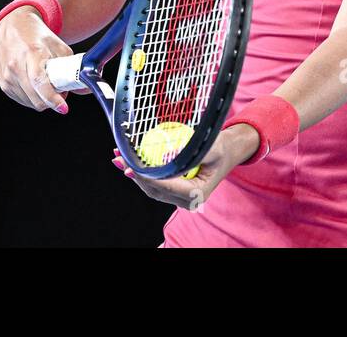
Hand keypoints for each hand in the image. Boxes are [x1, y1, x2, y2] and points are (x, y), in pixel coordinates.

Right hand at [0, 5, 90, 112]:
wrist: (12, 27)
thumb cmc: (38, 37)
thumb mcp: (60, 47)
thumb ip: (72, 68)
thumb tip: (85, 88)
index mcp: (31, 53)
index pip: (39, 81)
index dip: (52, 98)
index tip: (63, 108)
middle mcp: (15, 66)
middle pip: (35, 98)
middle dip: (53, 100)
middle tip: (62, 90)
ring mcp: (6, 76)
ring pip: (30, 102)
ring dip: (43, 99)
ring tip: (47, 82)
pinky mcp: (3, 84)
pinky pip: (23, 100)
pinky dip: (33, 97)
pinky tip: (35, 84)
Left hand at [110, 124, 260, 209]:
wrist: (228, 152)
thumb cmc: (222, 147)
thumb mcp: (212, 146)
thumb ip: (195, 152)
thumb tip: (174, 153)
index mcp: (196, 194)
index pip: (166, 186)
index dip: (147, 177)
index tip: (131, 167)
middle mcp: (187, 201)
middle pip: (154, 190)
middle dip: (134, 176)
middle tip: (119, 160)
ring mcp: (180, 198)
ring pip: (151, 189)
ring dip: (134, 174)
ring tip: (118, 159)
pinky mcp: (174, 191)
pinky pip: (154, 184)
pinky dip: (141, 173)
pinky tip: (128, 162)